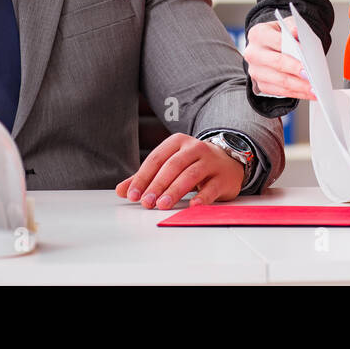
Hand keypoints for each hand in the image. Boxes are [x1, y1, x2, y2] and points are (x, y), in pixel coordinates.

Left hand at [115, 132, 245, 209]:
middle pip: (172, 166)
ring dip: (175, 190)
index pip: (156, 159)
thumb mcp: (169, 165)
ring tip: (163, 205)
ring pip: (191, 175)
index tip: (132, 195)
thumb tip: (122, 191)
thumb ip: (146, 177)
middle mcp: (194, 148)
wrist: (228, 162)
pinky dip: (202, 197)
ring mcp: (210, 161)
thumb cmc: (192, 164)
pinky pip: (212, 187)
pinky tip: (192, 206)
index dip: (143, 177)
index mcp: (177, 142)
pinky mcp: (223, 177)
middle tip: (146, 202)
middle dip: (157, 185)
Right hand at [243, 16, 316, 100]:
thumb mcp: (286, 25)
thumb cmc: (279, 35)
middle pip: (278, 63)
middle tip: (311, 76)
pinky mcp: (260, 84)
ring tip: (314, 89)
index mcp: (258, 34)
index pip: (278, 42)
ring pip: (280, 81)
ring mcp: (255, 71)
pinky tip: (308, 92)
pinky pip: (280, 92)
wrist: (269, 46)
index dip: (294, 49)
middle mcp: (253, 53)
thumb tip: (295, 31)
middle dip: (296, 71)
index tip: (307, 57)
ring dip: (299, 87)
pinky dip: (296, 93)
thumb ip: (292, 27)